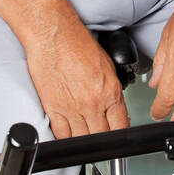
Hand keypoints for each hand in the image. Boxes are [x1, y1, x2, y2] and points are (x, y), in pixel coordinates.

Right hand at [25, 16, 128, 136]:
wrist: (53, 34)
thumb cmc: (76, 43)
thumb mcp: (107, 66)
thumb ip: (111, 90)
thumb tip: (113, 107)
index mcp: (109, 91)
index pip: (120, 126)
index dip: (119, 134)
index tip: (116, 135)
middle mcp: (93, 103)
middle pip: (101, 136)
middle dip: (102, 139)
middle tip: (99, 137)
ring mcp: (72, 108)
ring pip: (82, 139)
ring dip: (84, 140)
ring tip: (84, 135)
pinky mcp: (53, 109)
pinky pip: (61, 134)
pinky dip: (65, 138)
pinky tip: (68, 134)